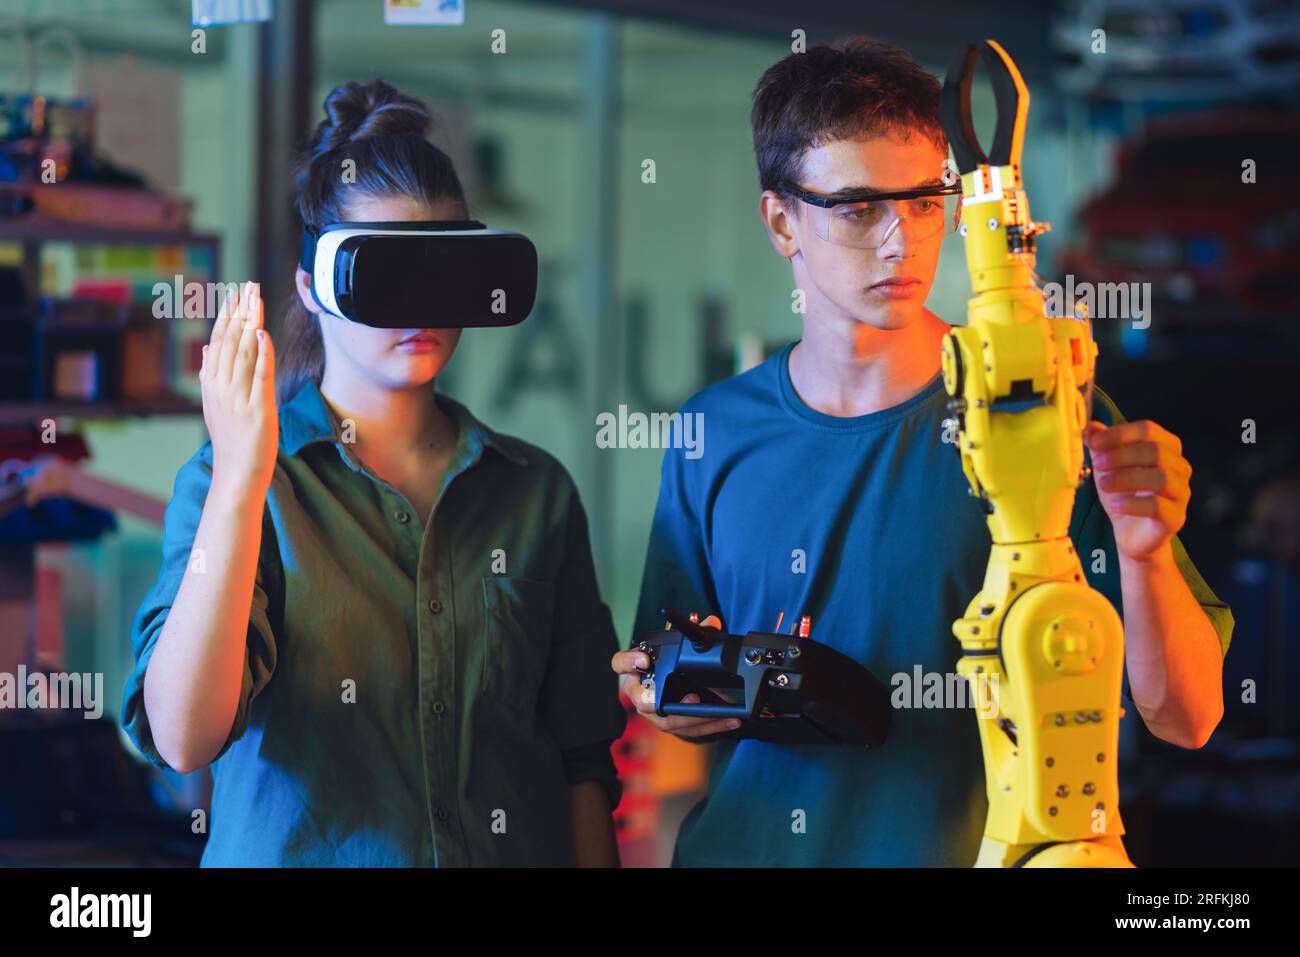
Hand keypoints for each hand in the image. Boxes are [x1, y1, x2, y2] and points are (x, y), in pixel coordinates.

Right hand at [200, 282, 277, 498]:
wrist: (237, 475)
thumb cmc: (232, 441)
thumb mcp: (215, 407)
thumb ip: (212, 377)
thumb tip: (206, 351)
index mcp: (211, 385)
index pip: (218, 342)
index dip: (227, 316)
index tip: (236, 293)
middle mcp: (221, 388)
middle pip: (230, 341)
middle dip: (240, 311)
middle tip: (249, 285)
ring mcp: (238, 399)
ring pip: (244, 353)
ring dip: (251, 323)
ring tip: (257, 299)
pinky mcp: (257, 410)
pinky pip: (259, 376)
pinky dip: (262, 353)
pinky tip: (264, 334)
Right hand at [610, 615, 742, 741]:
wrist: (676, 689)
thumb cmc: (671, 664)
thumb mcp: (679, 646)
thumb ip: (694, 631)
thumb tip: (710, 622)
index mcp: (636, 669)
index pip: (620, 663)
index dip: (629, 662)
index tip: (645, 660)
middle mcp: (640, 693)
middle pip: (642, 701)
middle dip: (662, 702)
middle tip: (692, 698)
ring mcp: (652, 713)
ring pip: (668, 721)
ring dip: (696, 718)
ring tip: (718, 712)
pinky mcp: (669, 725)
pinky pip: (687, 730)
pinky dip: (710, 726)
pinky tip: (730, 720)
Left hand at [1085, 419, 1189, 562]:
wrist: (1130, 533)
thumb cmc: (1122, 493)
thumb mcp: (1107, 466)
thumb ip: (1101, 445)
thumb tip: (1090, 427)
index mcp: (1166, 448)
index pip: (1149, 430)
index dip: (1120, 433)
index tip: (1093, 441)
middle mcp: (1180, 467)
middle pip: (1156, 451)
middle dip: (1122, 455)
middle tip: (1097, 464)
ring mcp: (1181, 493)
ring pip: (1161, 477)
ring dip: (1127, 478)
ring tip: (1103, 485)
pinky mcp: (1176, 517)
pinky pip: (1158, 507)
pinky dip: (1133, 504)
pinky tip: (1115, 505)